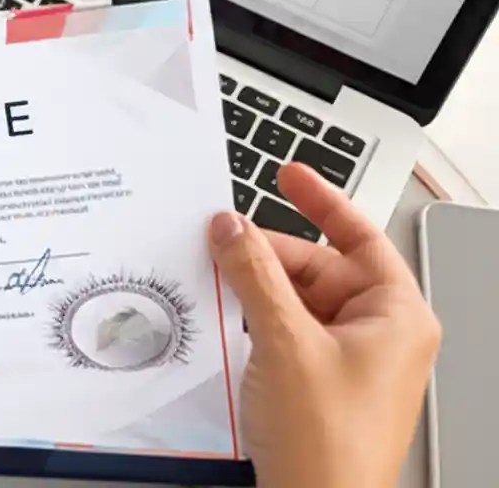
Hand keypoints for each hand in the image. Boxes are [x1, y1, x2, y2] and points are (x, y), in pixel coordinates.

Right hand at [208, 164, 439, 487]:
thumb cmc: (328, 445)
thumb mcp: (284, 341)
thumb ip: (254, 275)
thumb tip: (232, 227)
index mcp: (397, 316)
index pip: (359, 237)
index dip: (321, 200)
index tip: (288, 173)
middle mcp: (379, 334)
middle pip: (317, 267)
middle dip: (267, 255)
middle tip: (220, 241)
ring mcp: (348, 359)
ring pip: (296, 299)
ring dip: (257, 289)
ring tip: (220, 281)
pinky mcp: (318, 380)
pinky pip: (286, 330)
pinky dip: (256, 319)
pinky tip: (229, 319)